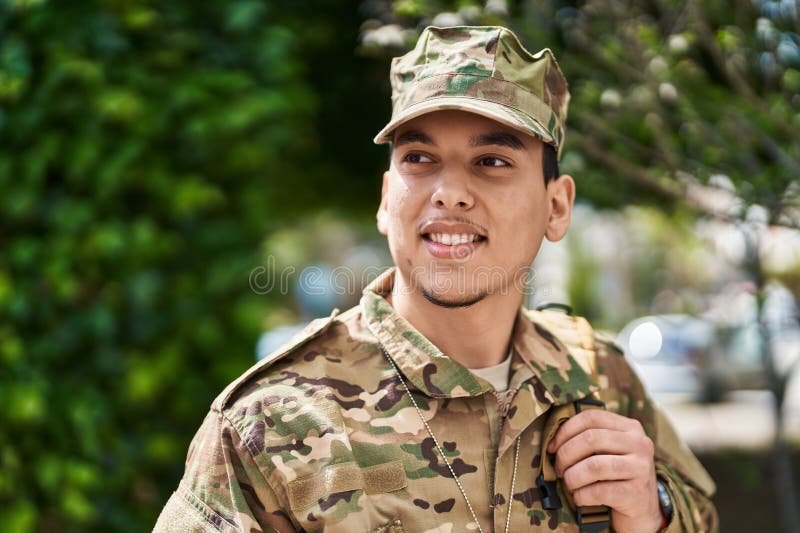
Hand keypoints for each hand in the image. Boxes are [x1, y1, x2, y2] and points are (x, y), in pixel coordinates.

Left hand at [546, 409, 662, 532]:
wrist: (642, 512)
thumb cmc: (616, 477)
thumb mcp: (608, 452)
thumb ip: (588, 439)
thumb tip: (551, 440)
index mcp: (630, 427)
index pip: (591, 417)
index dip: (565, 431)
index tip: (552, 447)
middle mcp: (640, 443)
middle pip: (590, 439)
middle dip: (566, 454)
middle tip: (558, 469)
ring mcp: (641, 468)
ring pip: (594, 465)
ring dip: (572, 476)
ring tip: (569, 483)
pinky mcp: (637, 493)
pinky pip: (599, 491)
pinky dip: (582, 495)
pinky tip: (580, 498)